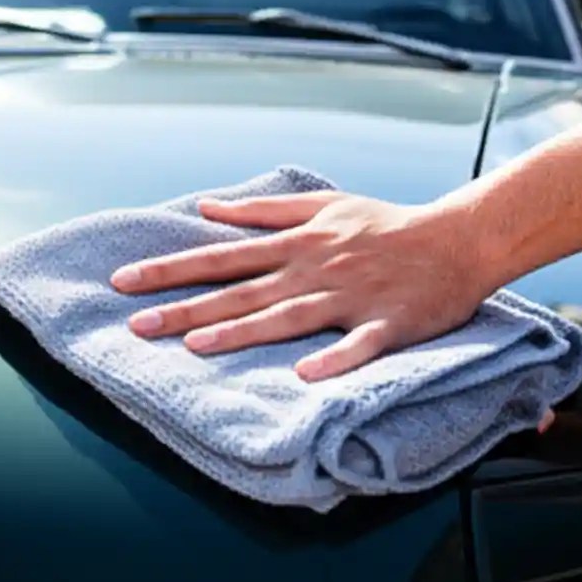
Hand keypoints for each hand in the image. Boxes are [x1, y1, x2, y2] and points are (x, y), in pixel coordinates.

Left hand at [110, 191, 493, 380]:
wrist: (457, 240)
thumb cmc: (388, 225)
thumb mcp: (326, 205)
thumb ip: (264, 211)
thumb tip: (208, 208)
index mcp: (299, 244)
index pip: (223, 258)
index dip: (172, 269)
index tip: (124, 282)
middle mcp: (314, 269)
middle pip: (241, 292)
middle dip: (186, 308)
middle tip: (134, 325)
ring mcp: (350, 297)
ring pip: (288, 316)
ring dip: (243, 331)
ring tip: (195, 346)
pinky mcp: (386, 324)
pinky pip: (359, 346)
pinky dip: (336, 360)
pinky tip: (307, 376)